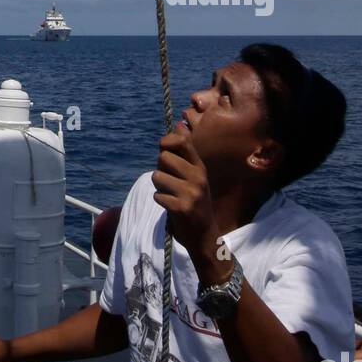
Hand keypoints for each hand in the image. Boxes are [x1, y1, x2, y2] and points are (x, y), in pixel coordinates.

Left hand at [152, 126, 222, 271]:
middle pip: (163, 157)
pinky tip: (171, 206)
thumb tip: (177, 126)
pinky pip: (157, 195)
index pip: (181, 141)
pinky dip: (160, 200)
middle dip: (160, 168)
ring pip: (157, 176)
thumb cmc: (193, 201)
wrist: (204, 236)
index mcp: (200, 167)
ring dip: (158, 186)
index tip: (164, 149)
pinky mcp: (182, 207)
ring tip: (170, 194)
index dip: (167, 141)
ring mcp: (191, 192)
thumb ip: (182, 155)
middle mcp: (198, 177)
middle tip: (169, 181)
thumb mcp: (193, 176)